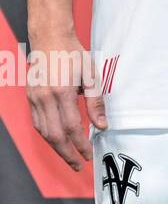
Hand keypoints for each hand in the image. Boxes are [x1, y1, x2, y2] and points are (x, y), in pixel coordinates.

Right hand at [26, 33, 104, 171]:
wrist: (50, 38)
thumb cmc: (73, 54)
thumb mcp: (91, 75)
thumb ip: (96, 102)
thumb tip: (102, 125)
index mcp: (62, 93)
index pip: (72, 128)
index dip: (80, 145)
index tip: (89, 155)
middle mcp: (45, 98)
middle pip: (55, 135)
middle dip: (67, 153)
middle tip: (78, 165)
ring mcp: (34, 99)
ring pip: (43, 132)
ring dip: (56, 148)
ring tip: (70, 157)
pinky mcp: (30, 98)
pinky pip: (37, 123)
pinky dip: (47, 135)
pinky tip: (57, 141)